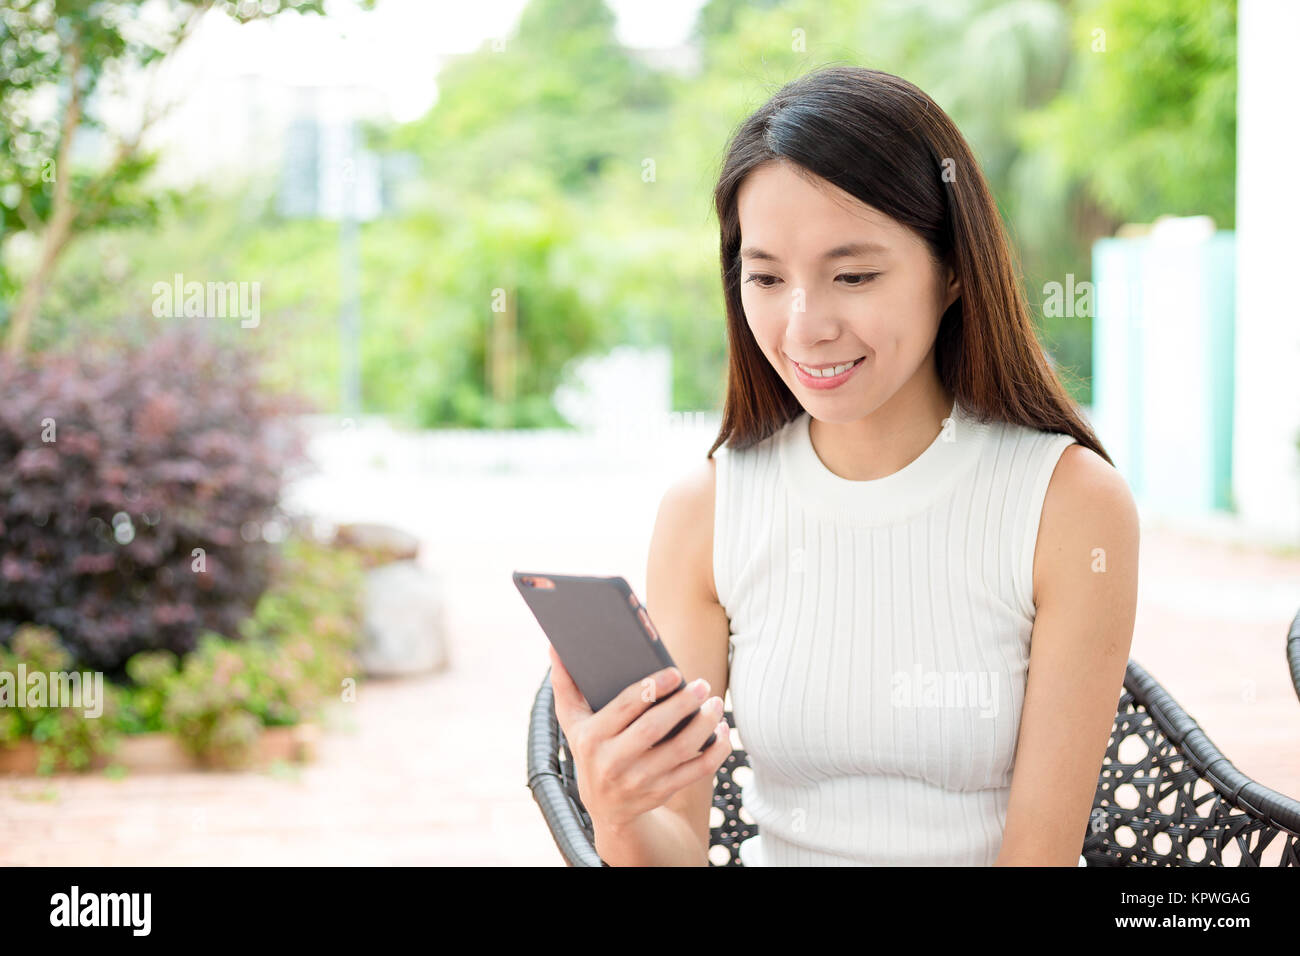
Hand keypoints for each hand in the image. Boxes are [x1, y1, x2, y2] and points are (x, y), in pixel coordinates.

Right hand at [547, 645, 731, 830]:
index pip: (625, 708)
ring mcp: (639, 781)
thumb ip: (564, 684)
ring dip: (705, 725)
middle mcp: (613, 762)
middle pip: (654, 729)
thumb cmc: (590, 749)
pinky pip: (697, 771)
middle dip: (683, 704)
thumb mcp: (573, 722)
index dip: (652, 688)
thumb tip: (555, 646)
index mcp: (591, 738)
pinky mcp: (662, 792)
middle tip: (702, 685)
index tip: (674, 672)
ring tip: (715, 703)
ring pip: (680, 750)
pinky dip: (716, 751)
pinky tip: (723, 731)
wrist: (605, 808)